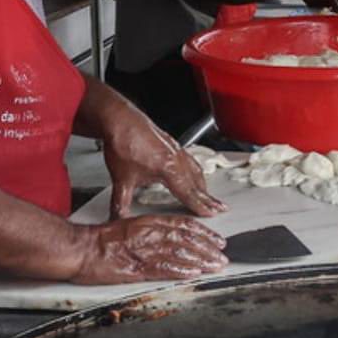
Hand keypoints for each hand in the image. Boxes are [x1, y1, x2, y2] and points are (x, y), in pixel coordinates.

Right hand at [70, 214, 227, 283]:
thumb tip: (168, 240)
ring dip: (200, 260)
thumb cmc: (99, 240)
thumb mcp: (129, 227)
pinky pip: (162, 268)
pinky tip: (192, 273)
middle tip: (222, 255)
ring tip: (214, 266)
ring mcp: (143, 250)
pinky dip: (180, 270)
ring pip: (179, 253)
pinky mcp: (135, 267)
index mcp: (148, 222)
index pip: (182, 225)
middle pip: (186, 239)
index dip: (203, 232)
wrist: (79, 248)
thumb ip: (150, 232)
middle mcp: (149, 233)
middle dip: (207, 248)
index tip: (217, 239)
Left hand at [98, 94, 225, 219]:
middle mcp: (176, 158)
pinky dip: (195, 171)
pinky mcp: (172, 144)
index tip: (211, 213)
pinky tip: (192, 172)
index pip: (188, 193)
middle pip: (197, 183)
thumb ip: (120, 202)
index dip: (200, 205)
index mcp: (168, 168)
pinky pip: (190, 160)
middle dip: (208, 198)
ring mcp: (176, 149)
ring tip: (207, 194)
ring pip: (195, 170)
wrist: (119, 119)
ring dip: (203, 184)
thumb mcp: (121, 179)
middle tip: (219, 208)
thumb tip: (119, 217)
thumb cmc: (123, 142)